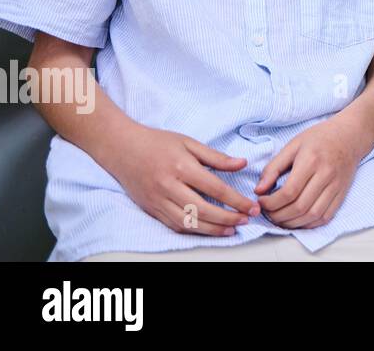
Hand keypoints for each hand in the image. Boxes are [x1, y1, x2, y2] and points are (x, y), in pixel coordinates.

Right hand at [110, 125, 259, 235]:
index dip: (236, 200)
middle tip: (246, 221)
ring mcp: (158, 201)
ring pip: (188, 222)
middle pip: (203, 210)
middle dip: (228, 219)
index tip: (252, 207)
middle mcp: (169, 187)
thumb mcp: (189, 142)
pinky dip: (193, 230)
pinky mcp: (151, 209)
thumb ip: (216, 157)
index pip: (215, 189)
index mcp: (182, 167)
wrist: (121, 148)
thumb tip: (243, 163)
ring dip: (212, 230)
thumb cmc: (157, 142)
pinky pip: (174, 224)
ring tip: (231, 230)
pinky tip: (208, 230)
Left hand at [255, 116, 366, 228]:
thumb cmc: (319, 138)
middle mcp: (326, 175)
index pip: (289, 192)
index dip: (271, 203)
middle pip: (300, 207)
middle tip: (268, 213)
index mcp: (311, 160)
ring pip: (312, 215)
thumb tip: (259, 190)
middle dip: (278, 216)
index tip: (261, 201)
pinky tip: (298, 220)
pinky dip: (309, 224)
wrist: (350, 135)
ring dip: (292, 223)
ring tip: (280, 219)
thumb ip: (274, 167)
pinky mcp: (342, 194)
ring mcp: (336, 186)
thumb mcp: (293, 145)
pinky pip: (326, 217)